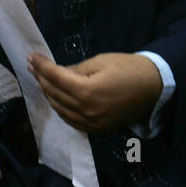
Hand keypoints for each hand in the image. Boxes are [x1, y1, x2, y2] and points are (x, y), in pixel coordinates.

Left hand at [29, 52, 162, 132]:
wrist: (154, 88)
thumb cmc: (129, 68)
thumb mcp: (101, 61)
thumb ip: (76, 69)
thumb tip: (58, 72)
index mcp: (86, 91)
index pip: (55, 77)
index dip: (41, 66)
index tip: (31, 56)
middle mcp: (85, 110)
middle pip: (54, 94)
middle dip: (41, 78)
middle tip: (33, 66)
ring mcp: (91, 123)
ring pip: (60, 109)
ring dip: (49, 94)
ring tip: (42, 80)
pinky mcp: (97, 129)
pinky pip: (71, 120)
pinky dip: (61, 109)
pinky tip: (57, 98)